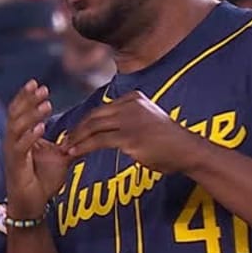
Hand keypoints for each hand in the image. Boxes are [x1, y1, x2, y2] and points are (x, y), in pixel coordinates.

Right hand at [3, 80, 71, 218]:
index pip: (20, 111)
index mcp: (21, 136)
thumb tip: (87, 131)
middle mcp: (13, 141)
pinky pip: (20, 147)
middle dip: (28, 100)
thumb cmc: (42, 180)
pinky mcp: (15, 165)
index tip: (39, 83)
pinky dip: (30, 136)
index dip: (27, 97)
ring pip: (16, 127)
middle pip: (15, 114)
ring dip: (31, 114)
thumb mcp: (59, 156)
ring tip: (46, 103)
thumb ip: (68, 143)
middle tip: (42, 88)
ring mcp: (13, 152)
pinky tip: (40, 127)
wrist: (33, 203)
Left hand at [62, 91, 205, 174]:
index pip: (102, 109)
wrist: (188, 150)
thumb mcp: (149, 119)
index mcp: (134, 99)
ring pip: (93, 127)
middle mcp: (130, 106)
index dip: (85, 121)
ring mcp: (130, 121)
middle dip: (76, 129)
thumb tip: (107, 129)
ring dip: (76, 138)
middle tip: (63, 141)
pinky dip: (83, 147)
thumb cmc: (170, 141)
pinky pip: (99, 141)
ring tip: (65, 148)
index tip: (73, 132)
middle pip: (94, 116)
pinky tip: (74, 153)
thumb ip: (129, 118)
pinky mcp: (129, 137)